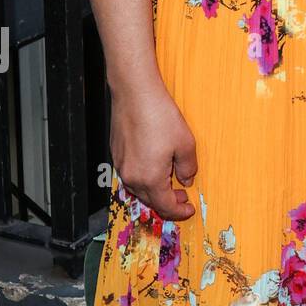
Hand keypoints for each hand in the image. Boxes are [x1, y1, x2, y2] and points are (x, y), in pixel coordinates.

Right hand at [109, 82, 197, 221]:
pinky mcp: (117, 154)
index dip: (179, 211)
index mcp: (150, 178)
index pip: (165, 206)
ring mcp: (121, 166)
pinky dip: (145, 178)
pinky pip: (131, 175)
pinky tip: (156, 168)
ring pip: (139, 189)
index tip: (189, 209)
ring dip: (155, 191)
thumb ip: (188, 167)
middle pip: (150, 200)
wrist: (135, 94)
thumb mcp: (185, 143)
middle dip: (168, 202)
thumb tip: (186, 180)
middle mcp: (132, 177)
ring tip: (170, 182)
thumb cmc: (159, 116)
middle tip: (182, 196)